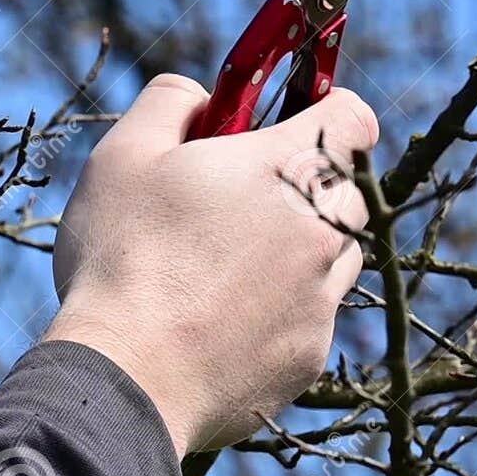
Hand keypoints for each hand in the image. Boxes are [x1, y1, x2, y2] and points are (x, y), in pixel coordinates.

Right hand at [45, 73, 378, 456]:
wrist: (127, 379)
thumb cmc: (122, 259)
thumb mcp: (124, 154)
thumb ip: (170, 102)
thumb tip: (200, 96)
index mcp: (289, 170)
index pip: (354, 118)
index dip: (326, 113)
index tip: (287, 126)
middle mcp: (324, 233)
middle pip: (347, 191)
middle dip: (306, 187)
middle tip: (237, 203)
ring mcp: (322, 300)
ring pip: (335, 258)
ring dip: (298, 252)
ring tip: (225, 270)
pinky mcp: (310, 356)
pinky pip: (310, 320)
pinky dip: (279, 314)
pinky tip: (220, 323)